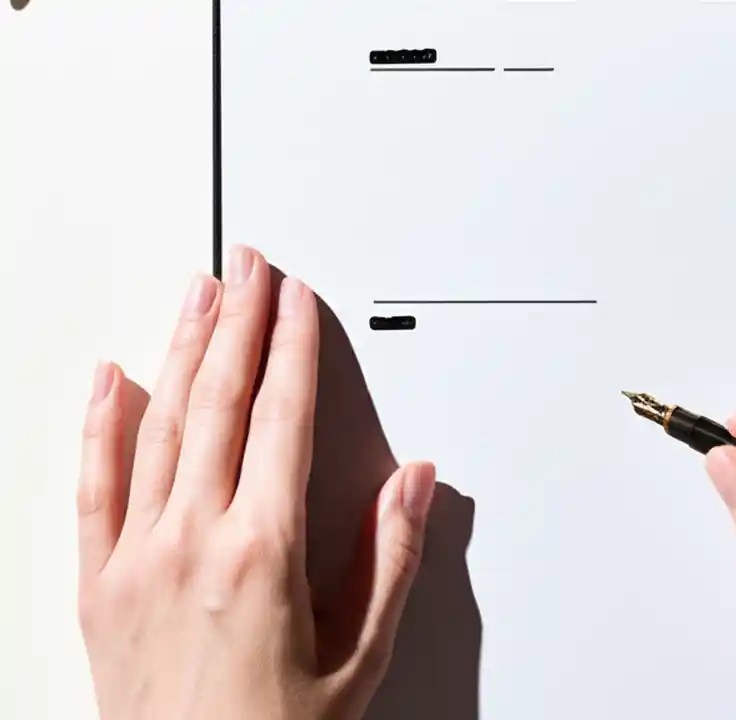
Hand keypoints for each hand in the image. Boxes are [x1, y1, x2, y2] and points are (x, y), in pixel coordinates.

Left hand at [76, 245, 435, 719]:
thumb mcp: (360, 658)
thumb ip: (390, 560)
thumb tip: (416, 483)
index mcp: (262, 552)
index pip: (281, 419)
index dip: (291, 347)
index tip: (297, 300)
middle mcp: (190, 542)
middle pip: (219, 403)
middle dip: (239, 323)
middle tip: (251, 266)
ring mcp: (134, 559)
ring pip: (158, 426)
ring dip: (182, 351)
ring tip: (199, 295)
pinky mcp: (97, 584)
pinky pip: (93, 486)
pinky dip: (101, 426)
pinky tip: (110, 380)